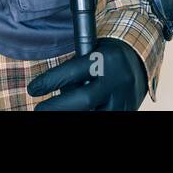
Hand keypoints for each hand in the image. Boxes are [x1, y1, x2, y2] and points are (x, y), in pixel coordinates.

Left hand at [28, 38, 148, 110]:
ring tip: (58, 110)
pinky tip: (80, 111)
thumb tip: (52, 91)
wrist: (139, 60)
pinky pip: (104, 118)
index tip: (33, 89)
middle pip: (83, 100)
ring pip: (94, 114)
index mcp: (104, 59)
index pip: (72, 72)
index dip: (49, 81)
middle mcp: (115, 80)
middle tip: (39, 110)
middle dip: (58, 107)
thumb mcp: (91, 54)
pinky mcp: (128, 111)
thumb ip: (75, 72)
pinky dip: (89, 115)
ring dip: (73, 113)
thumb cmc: (105, 56)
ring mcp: (123, 99)